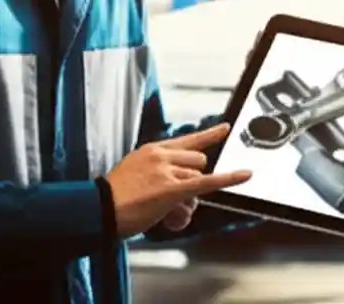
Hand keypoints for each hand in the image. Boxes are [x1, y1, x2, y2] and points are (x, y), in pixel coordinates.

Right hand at [105, 123, 250, 237]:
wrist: (98, 209)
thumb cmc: (114, 198)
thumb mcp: (136, 174)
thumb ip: (160, 175)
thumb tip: (181, 192)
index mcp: (153, 150)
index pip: (188, 140)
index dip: (209, 135)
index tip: (225, 128)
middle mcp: (162, 156)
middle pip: (199, 162)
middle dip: (195, 180)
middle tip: (179, 201)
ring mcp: (167, 171)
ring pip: (198, 179)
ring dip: (191, 200)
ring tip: (170, 214)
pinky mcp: (172, 189)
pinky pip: (207, 183)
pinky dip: (228, 178)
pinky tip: (245, 175)